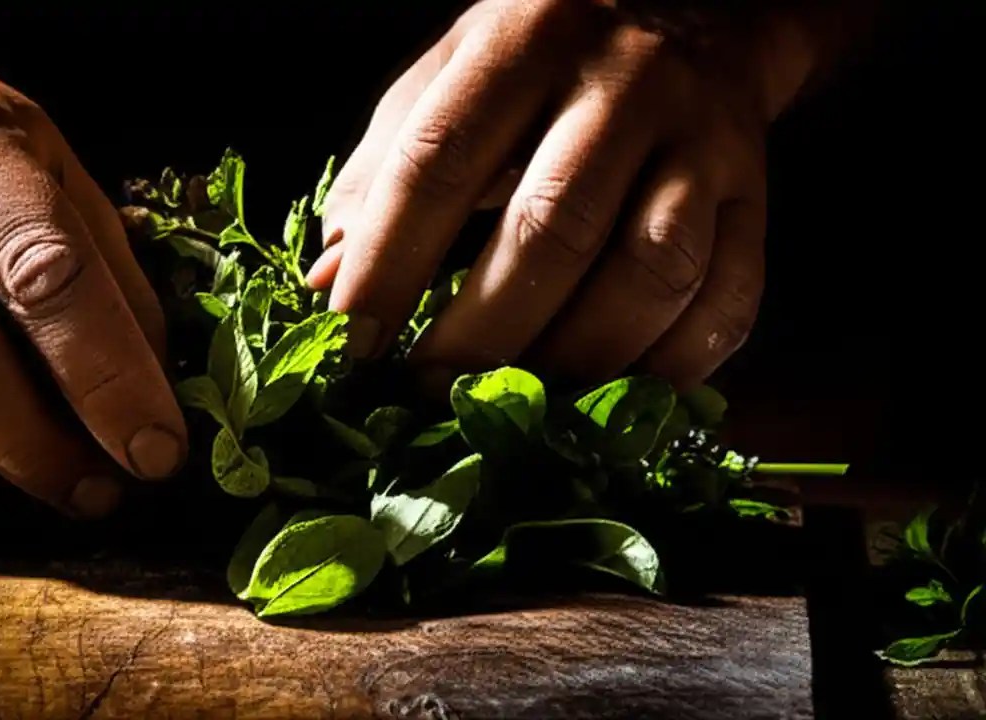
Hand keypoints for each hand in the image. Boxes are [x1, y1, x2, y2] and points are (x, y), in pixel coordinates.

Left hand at [310, 0, 812, 388]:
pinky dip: (668, 367)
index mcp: (523, 42)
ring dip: (576, 360)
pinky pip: (728, 299)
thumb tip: (330, 281)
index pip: (440, 161)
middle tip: (429, 390)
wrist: (692, 12)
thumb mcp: (446, 80)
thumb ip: (383, 173)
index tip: (354, 343)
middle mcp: (625, 83)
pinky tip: (611, 399)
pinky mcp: (755, 198)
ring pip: (651, 272)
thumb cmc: (539, 63)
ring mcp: (703, 142)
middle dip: (481, 332)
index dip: (389, 262)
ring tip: (519, 406)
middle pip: (552, 227)